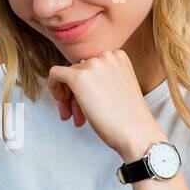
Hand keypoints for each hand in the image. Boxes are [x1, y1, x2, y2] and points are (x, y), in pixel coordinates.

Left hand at [47, 50, 165, 161]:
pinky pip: (55, 74)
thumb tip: (77, 83)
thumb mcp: (118, 89)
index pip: (91, 67)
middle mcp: (106, 56)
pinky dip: (53, 87)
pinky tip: (61, 104)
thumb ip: (101, 80)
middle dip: (75, 94)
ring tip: (73, 118)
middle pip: (78, 71)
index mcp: (119, 57)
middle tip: (76, 115)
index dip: (85, 87)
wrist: (136, 133)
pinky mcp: (79, 77)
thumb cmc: (129, 118)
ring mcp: (93, 65)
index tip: (86, 105)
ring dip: (68, 98)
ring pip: (67, 75)